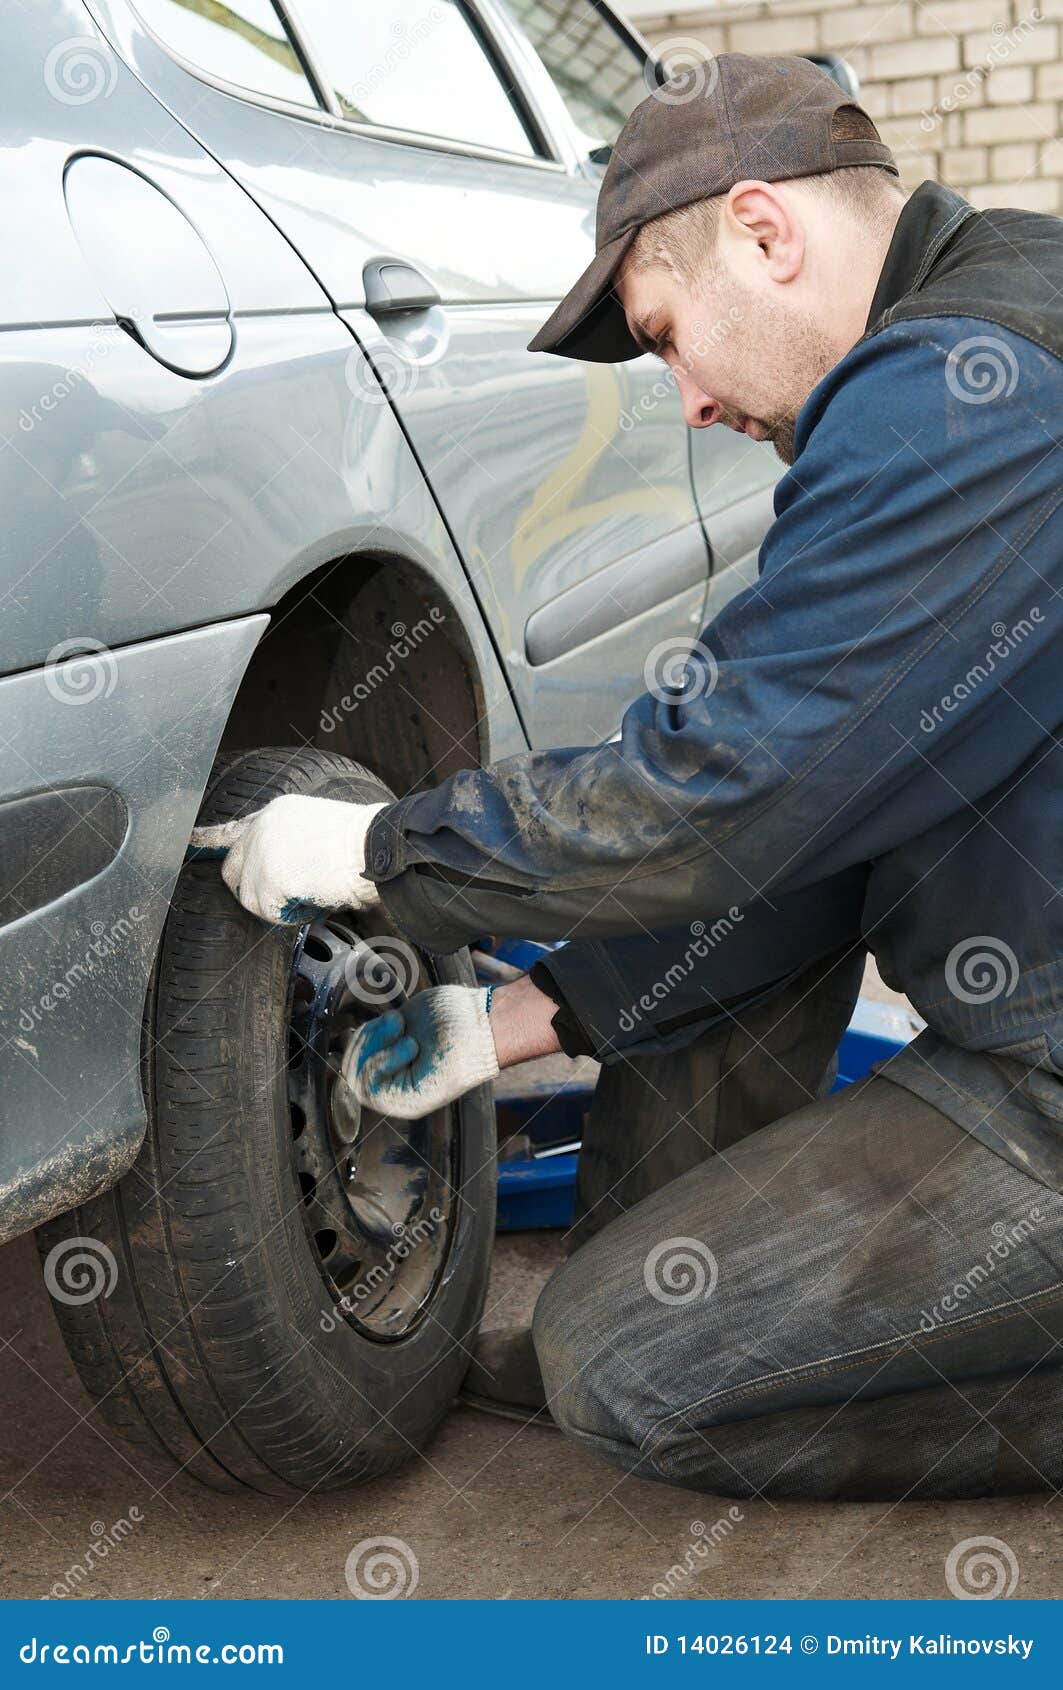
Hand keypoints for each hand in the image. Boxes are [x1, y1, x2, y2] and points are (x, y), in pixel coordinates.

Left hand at [189, 794, 385, 923]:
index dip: (208, 838)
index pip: (232, 829)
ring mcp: (261, 855)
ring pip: (249, 898)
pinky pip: (270, 913)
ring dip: (278, 904)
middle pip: (232, 871)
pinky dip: (292, 914)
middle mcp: (261, 829)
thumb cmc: (364, 844)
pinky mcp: (268, 880)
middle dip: (254, 890)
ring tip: (313, 890)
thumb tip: (285, 875)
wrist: (375, 848)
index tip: (188, 840)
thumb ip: (291, 844)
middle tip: (288, 893)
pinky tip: (315, 897)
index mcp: (277, 813)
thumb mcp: (319, 830)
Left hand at [341, 985, 499, 1119]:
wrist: (479, 1021)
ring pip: (355, 1050)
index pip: (364, 1088)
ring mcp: (390, 1056)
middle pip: (354, 1069)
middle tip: (402, 1031)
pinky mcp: (390, 1036)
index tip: (410, 1045)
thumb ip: (393, 1089)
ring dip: (375, 1033)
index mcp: (402, 1099)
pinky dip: (376, 1024)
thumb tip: (359, 1088)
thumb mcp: (431, 1080)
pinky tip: (398, 1019)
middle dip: (373, 1046)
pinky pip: (364, 1034)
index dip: (378, 1064)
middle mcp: (393, 1080)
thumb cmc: (463, 1052)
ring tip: (400, 1023)